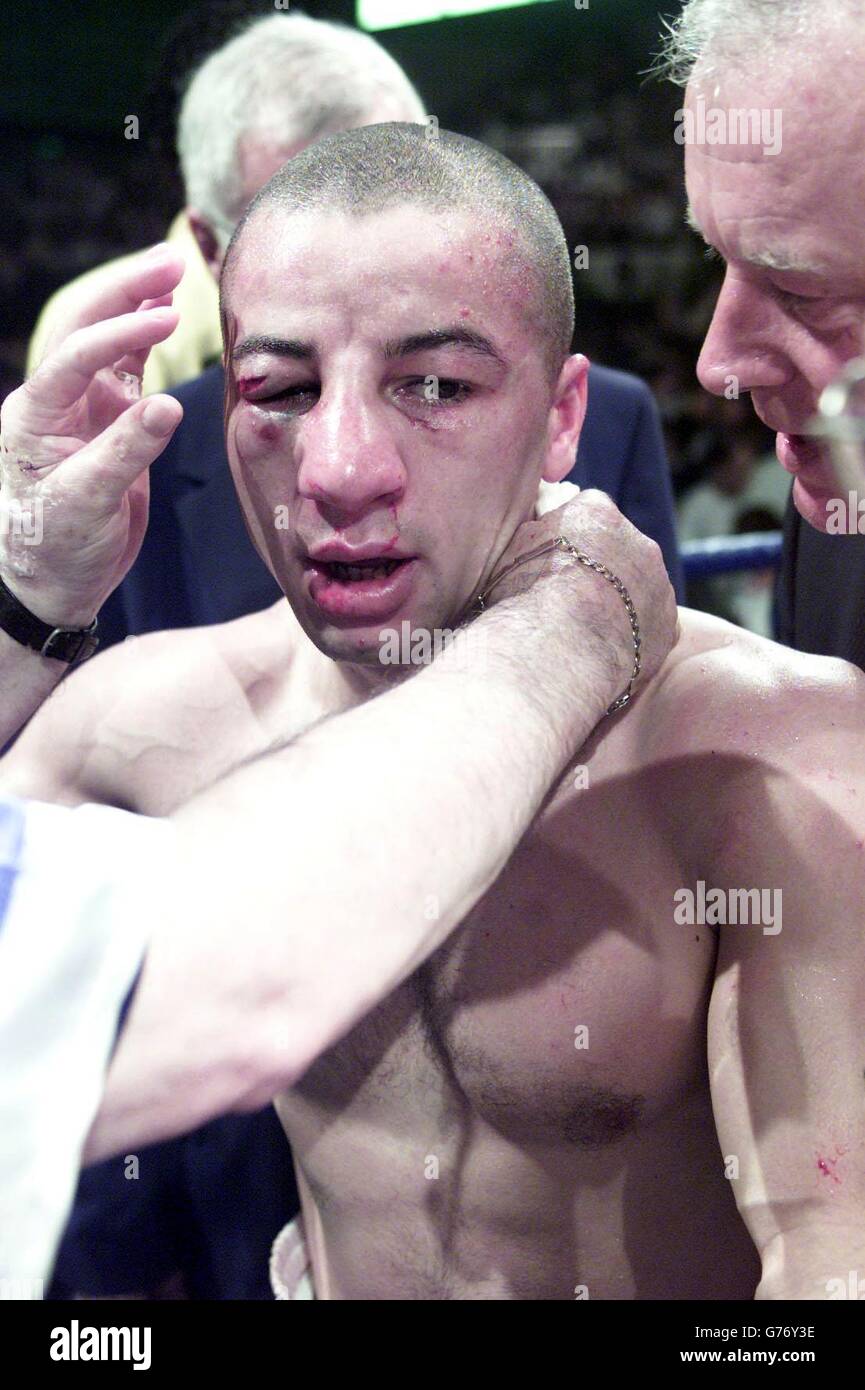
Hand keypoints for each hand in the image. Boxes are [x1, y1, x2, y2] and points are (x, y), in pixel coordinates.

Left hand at [0, 246, 184, 628]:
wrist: (51, 585)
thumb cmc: (52, 547)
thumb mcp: (84, 503)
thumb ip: (125, 451)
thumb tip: (169, 405)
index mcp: (35, 413)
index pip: (78, 355)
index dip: (121, 332)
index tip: (167, 317)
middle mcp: (57, 401)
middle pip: (88, 329)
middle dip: (126, 292)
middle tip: (172, 262)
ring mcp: (85, 410)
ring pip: (109, 343)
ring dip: (138, 307)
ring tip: (174, 273)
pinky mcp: (111, 425)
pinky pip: (128, 371)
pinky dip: (147, 341)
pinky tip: (167, 315)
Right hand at [487, 488, 678, 697]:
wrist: (557, 647)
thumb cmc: (525, 597)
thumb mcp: (514, 548)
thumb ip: (535, 532)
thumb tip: (539, 529)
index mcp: (596, 512)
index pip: (588, 514)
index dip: (570, 541)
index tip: (556, 564)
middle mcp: (638, 540)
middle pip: (622, 550)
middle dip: (603, 571)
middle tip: (572, 601)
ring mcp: (660, 584)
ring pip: (642, 589)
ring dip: (621, 604)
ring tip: (587, 632)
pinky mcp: (670, 627)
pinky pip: (654, 628)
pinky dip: (635, 637)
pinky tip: (607, 652)